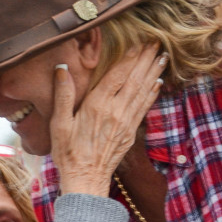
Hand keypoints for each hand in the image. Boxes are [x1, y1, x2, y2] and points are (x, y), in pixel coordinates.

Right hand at [51, 44, 165, 196]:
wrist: (85, 179)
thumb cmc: (68, 152)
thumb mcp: (59, 123)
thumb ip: (62, 94)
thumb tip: (62, 68)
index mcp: (97, 106)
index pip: (117, 75)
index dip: (130, 57)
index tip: (139, 42)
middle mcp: (115, 112)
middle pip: (134, 79)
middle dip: (146, 59)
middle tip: (157, 41)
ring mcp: (126, 123)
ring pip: (143, 92)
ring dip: (153, 72)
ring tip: (163, 56)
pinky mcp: (130, 133)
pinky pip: (144, 108)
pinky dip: (152, 93)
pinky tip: (158, 82)